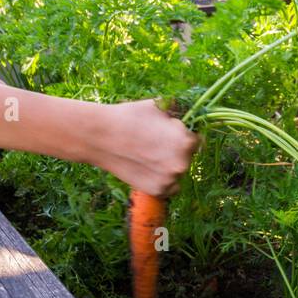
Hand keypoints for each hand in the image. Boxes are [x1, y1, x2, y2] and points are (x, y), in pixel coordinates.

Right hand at [81, 99, 199, 196]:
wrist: (101, 137)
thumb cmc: (130, 116)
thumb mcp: (159, 105)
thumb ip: (181, 110)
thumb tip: (195, 111)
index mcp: (187, 142)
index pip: (196, 140)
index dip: (182, 135)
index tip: (168, 133)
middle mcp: (183, 164)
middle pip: (188, 157)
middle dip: (176, 151)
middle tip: (154, 144)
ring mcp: (170, 180)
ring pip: (178, 173)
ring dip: (169, 166)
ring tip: (148, 155)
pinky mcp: (158, 192)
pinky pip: (169, 187)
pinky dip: (161, 180)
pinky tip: (146, 167)